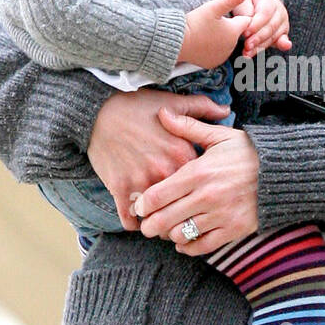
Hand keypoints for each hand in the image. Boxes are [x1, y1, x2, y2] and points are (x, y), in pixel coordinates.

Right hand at [86, 87, 231, 230]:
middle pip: (182, 207)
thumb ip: (202, 108)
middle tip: (178, 214)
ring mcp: (142, 182)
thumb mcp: (173, 102)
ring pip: (157, 218)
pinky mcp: (120, 190)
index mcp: (182, 154)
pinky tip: (136, 216)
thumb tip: (226, 111)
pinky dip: (133, 222)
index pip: (201, 186)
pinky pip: (130, 221)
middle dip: (181, 213)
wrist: (98, 111)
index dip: (198, 192)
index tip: (195, 195)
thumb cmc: (136, 106)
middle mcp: (165, 171)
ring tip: (157, 217)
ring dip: (157, 220)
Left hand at [133, 108, 259, 253]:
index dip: (142, 205)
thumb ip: (187, 127)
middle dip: (150, 226)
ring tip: (167, 230)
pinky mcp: (233, 229)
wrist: (283, 172)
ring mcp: (220, 215)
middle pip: (164, 220)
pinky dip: (188, 247)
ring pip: (180, 234)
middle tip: (147, 226)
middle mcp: (206, 196)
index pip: (157, 195)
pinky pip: (202, 246)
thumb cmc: (248, 152)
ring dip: (170, 234)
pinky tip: (184, 241)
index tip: (139, 207)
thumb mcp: (218, 136)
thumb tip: (161, 113)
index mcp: (198, 173)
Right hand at [179, 0, 251, 69]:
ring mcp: (222, 56)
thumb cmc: (195, 23)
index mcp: (235, 32)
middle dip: (229, 27)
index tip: (224, 13)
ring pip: (227, 43)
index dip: (237, 14)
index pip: (246, 20)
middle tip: (212, 22)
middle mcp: (232, 47)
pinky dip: (213, 48)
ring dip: (221, 38)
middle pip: (236, 33)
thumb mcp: (212, 7)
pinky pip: (217, 53)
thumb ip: (230, 0)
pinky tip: (203, 42)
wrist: (178, 42)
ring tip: (207, 31)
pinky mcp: (213, 63)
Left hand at [238, 0, 291, 56]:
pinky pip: (281, 41)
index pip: (265, 13)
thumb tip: (247, 24)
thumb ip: (245, 11)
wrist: (254, 6)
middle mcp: (279, 11)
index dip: (256, 24)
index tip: (245, 33)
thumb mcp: (242, 3)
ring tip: (248, 53)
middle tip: (247, 46)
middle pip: (271, 26)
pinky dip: (282, 45)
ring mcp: (283, 23)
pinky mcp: (283, 34)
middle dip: (258, 38)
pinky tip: (284, 47)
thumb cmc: (245, 5)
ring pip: (274, 36)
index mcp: (268, 0)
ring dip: (261, 46)